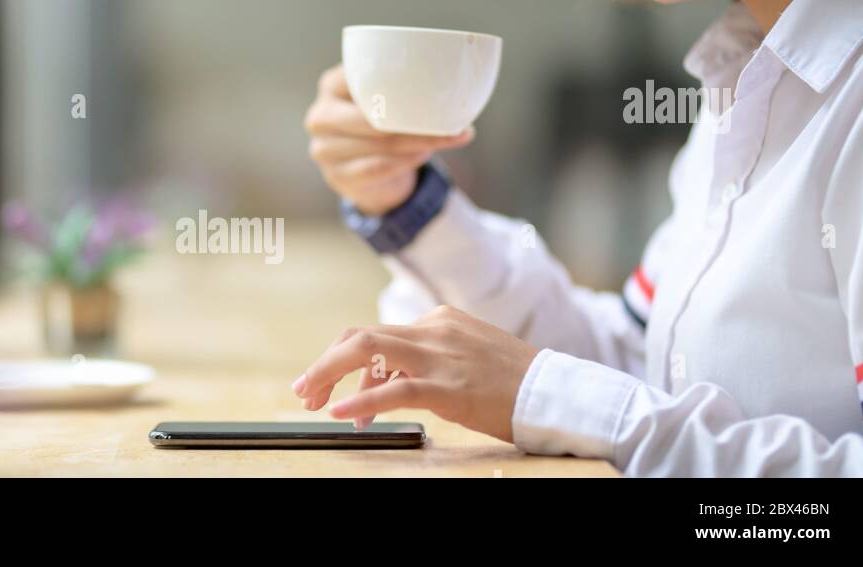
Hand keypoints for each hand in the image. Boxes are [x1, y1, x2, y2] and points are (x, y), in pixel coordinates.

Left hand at [291, 305, 539, 442]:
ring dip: (328, 375)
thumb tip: (377, 388)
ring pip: (366, 351)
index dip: (342, 361)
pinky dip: (362, 401)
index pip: (375, 335)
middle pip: (359, 337)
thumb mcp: (463, 362)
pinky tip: (342, 413)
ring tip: (311, 400)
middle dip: (324, 364)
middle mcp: (434, 330)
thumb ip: (421, 366)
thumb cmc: (512, 383)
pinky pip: (394, 390)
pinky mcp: (449, 386)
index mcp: (438, 321)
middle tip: (304, 391)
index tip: (329, 387)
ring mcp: (440, 356)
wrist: (557, 392)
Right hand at [304, 64, 474, 216]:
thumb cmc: (379, 126)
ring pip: (379, 144)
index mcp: (331, 86)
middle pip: (371, 117)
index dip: (400, 85)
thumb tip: (458, 84)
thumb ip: (401, 88)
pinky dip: (405, 162)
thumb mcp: (384, 101)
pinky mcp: (336, 176)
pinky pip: (377, 167)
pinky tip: (422, 155)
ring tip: (445, 139)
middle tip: (449, 122)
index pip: (363, 79)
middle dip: (413, 121)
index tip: (436, 88)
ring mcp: (324, 149)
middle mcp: (320, 116)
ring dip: (418, 142)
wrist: (366, 174)